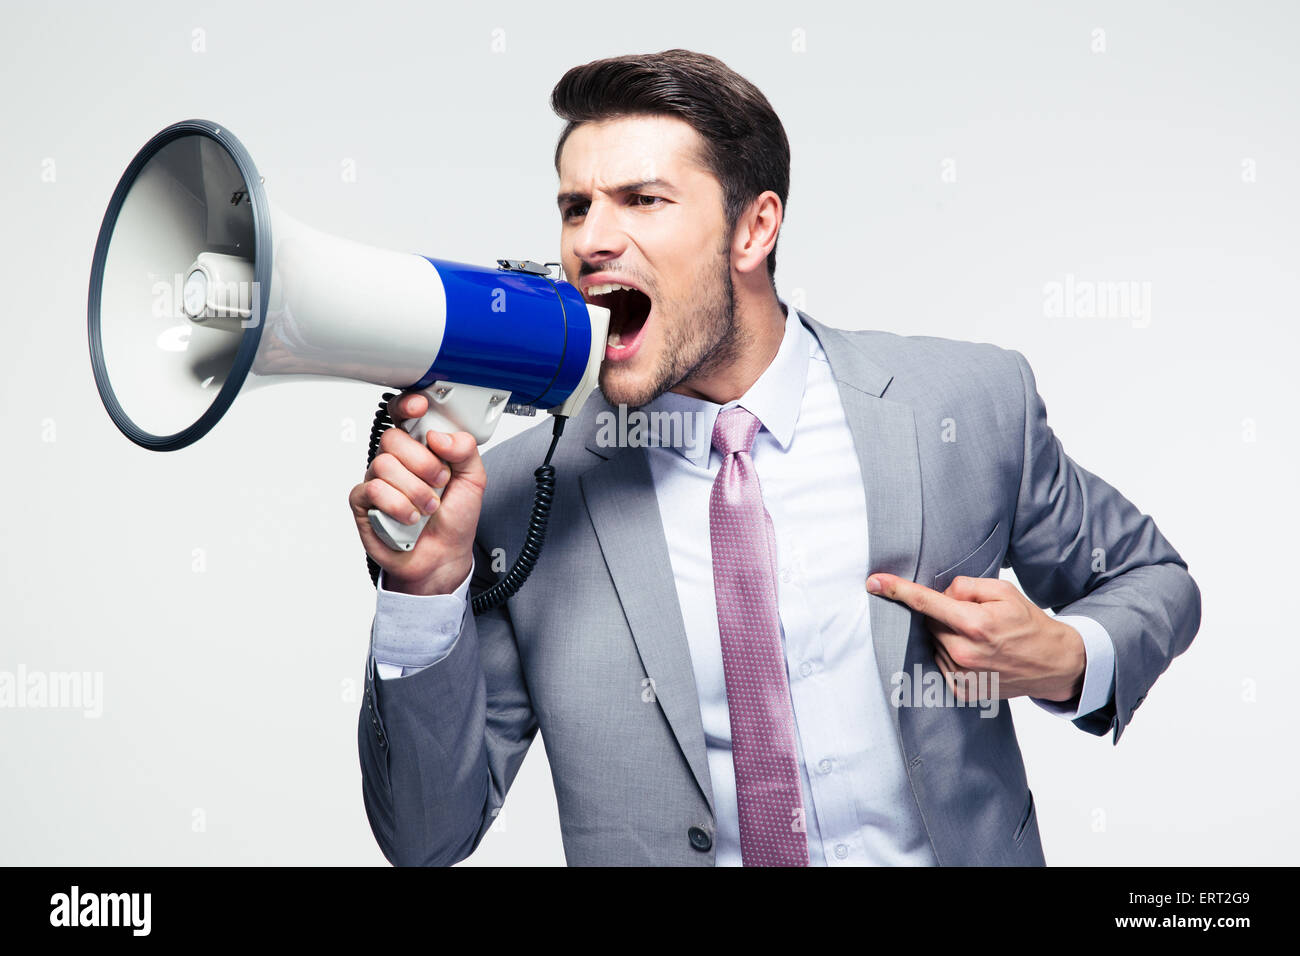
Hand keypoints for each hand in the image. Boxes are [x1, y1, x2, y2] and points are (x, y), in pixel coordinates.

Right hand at [348, 392, 486, 594]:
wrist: (442, 557)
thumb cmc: (454, 517)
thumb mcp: (474, 480)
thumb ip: (465, 450)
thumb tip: (440, 435)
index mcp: (420, 447)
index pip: (403, 415)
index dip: (407, 406)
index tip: (421, 408)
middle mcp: (396, 460)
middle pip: (392, 438)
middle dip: (423, 462)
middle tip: (440, 481)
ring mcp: (377, 480)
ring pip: (384, 465)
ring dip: (415, 490)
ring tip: (429, 507)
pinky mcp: (364, 503)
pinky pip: (374, 490)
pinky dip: (399, 506)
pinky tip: (410, 517)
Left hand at [866, 573, 1085, 702]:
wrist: (1053, 663)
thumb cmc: (1028, 623)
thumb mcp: (1003, 591)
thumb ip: (966, 586)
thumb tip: (940, 595)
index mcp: (975, 624)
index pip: (925, 603)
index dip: (897, 590)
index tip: (873, 582)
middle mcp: (964, 652)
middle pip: (930, 621)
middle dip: (943, 613)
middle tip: (973, 615)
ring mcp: (962, 675)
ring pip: (934, 641)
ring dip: (948, 634)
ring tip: (980, 637)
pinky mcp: (962, 690)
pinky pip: (941, 661)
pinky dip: (951, 652)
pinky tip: (976, 653)